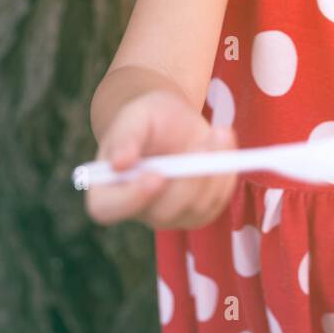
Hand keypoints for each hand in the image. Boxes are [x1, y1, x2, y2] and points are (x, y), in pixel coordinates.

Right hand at [85, 89, 237, 229]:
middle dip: (188, 180)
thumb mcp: (133, 117)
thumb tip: (118, 163)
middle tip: (204, 142)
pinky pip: (217, 201)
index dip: (132, 198)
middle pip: (162, 213)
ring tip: (219, 132)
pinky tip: (224, 144)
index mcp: (107, 188)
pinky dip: (226, 173)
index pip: (108, 209)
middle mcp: (138, 209)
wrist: (172, 119)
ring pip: (195, 208)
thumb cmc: (147, 118)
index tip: (157, 174)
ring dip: (213, 171)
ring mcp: (170, 215)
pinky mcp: (198, 211)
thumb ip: (124, 137)